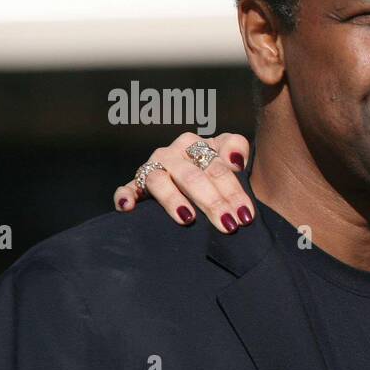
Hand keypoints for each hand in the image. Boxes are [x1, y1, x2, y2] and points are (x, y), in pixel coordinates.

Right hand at [113, 132, 254, 232]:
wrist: (192, 174)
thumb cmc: (213, 167)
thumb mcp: (228, 153)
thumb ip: (236, 148)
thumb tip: (235, 161)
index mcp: (193, 144)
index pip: (216, 168)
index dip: (233, 191)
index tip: (245, 215)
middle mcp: (170, 154)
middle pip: (192, 177)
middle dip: (212, 202)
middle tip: (227, 225)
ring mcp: (151, 169)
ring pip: (159, 181)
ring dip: (173, 200)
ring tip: (188, 218)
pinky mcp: (135, 185)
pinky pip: (126, 188)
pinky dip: (125, 196)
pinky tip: (128, 207)